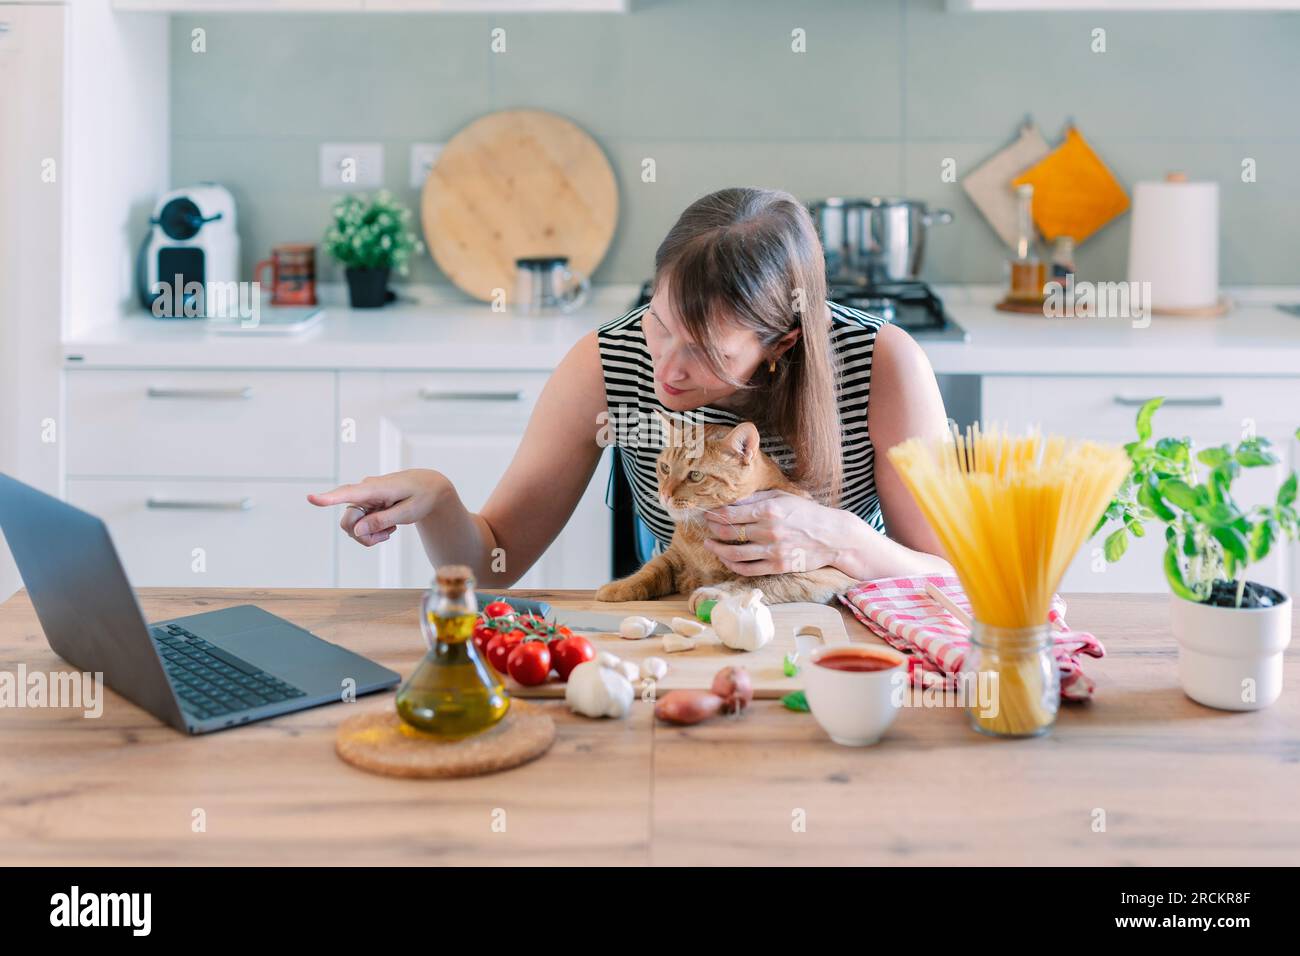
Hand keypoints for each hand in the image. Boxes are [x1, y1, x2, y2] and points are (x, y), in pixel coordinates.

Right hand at [307, 469, 447, 547]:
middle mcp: (364, 491)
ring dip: (369, 534)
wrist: (429, 486)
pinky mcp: (364, 504)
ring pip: (352, 526)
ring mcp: (363, 498)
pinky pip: (359, 525)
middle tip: (387, 534)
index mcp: (376, 488)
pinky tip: (388, 525)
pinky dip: (372, 531)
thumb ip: (382, 521)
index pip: (349, 493)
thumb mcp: (408, 512)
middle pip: (348, 521)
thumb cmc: (421, 496)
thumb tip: (357, 530)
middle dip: (364, 535)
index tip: (311, 498)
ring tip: (391, 528)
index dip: (329, 498)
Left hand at [700, 490, 847, 575]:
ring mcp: (773, 551)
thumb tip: (730, 501)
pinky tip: (726, 559)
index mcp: (769, 509)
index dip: (714, 514)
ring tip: (709, 544)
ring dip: (717, 550)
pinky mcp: (777, 566)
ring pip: (734, 554)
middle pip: (729, 532)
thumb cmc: (806, 513)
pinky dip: (732, 565)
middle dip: (713, 529)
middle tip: (706, 526)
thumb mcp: (782, 497)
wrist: (832, 536)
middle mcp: (769, 530)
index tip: (707, 513)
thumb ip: (756, 498)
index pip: (730, 513)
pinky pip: (747, 569)